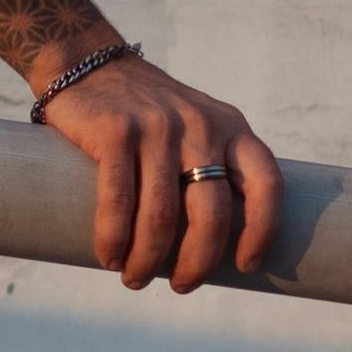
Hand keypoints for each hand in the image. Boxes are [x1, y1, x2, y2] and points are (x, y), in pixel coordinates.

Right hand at [35, 40, 281, 292]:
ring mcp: (157, 128)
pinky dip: (113, 239)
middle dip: (197, 263)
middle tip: (182, 286)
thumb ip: (212, 165)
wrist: (86, 64)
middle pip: (211, 215)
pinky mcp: (115, 132)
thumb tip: (219, 242)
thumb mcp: (195, 125)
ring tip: (135, 279)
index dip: (262, 231)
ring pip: (162, 216)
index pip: (266, 184)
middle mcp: (200, 126)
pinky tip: (109, 258)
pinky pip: (118, 201)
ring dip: (147, 260)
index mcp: (231, 127)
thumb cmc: (145, 113)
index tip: (245, 265)